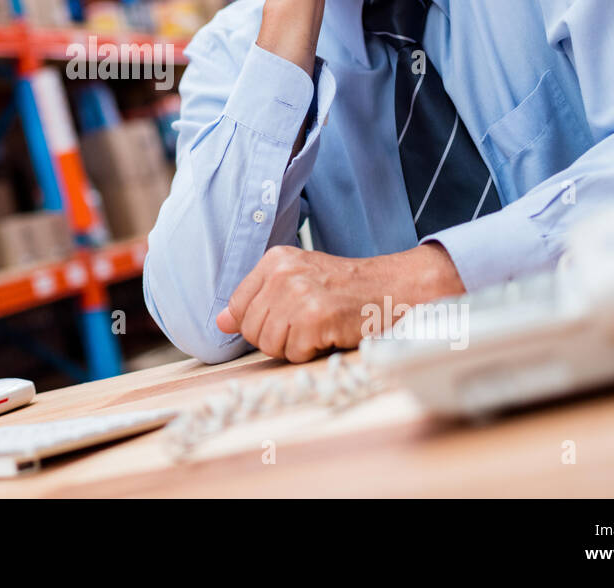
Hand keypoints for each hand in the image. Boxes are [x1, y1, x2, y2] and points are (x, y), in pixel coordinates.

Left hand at [214, 242, 465, 362]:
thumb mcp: (297, 280)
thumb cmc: (345, 289)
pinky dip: (312, 352)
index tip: (286, 317)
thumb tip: (220, 322)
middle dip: (277, 337)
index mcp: (274, 260)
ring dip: (295, 347)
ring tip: (319, 328)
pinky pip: (294, 353)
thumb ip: (257, 299)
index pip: (237, 307)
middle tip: (307, 324)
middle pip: (251, 330)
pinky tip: (330, 334)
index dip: (259, 323)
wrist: (393, 289)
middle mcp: (283, 272)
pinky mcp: (315, 317)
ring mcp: (298, 294)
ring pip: (269, 345)